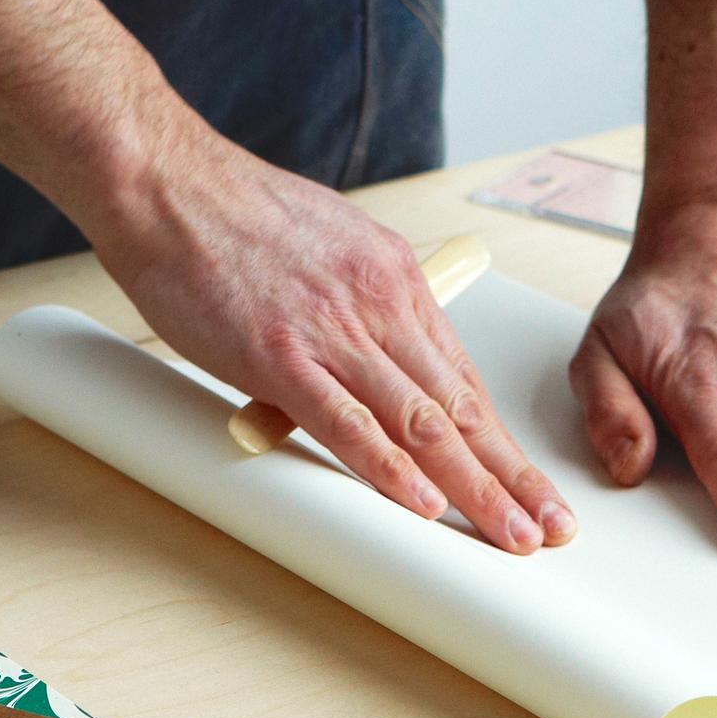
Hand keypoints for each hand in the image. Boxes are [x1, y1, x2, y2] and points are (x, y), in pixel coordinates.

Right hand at [92, 138, 574, 553]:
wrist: (166, 182)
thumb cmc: (230, 214)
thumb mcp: (323, 249)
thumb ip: (351, 306)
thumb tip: (360, 358)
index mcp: (394, 277)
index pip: (463, 376)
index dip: (500, 440)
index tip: (529, 484)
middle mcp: (380, 303)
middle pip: (461, 406)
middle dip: (511, 476)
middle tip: (550, 528)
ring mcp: (333, 331)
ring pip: (421, 421)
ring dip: (473, 487)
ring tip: (510, 534)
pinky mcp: (280, 354)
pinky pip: (346, 420)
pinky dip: (389, 467)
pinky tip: (423, 502)